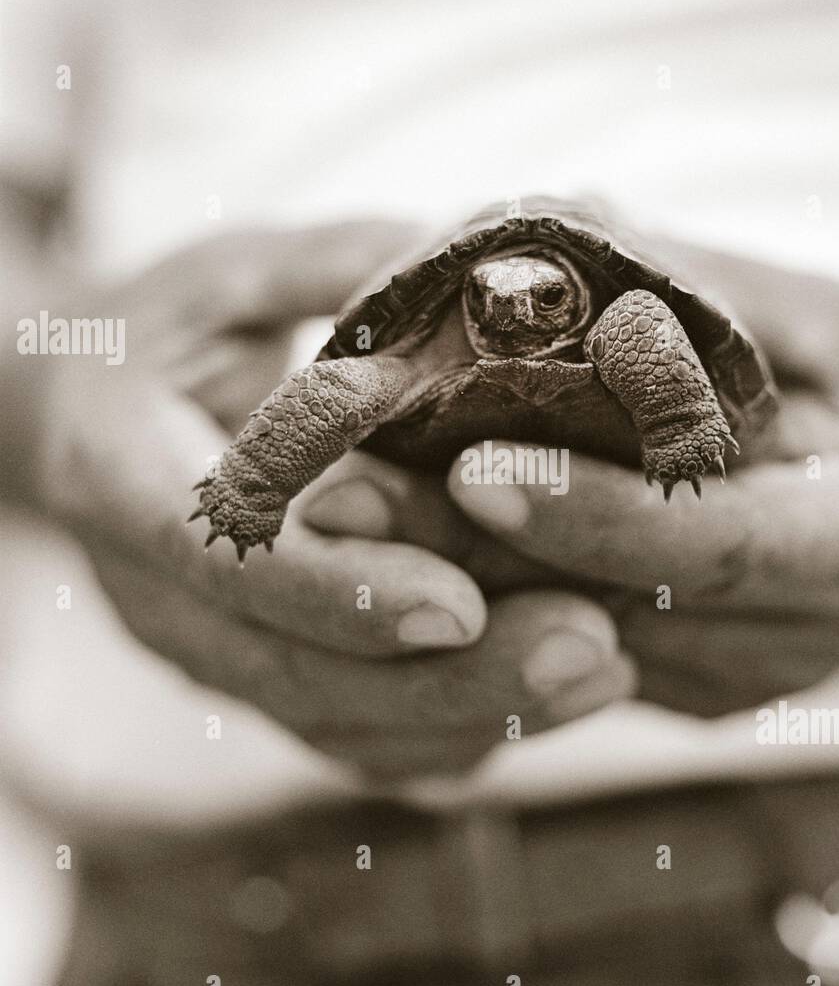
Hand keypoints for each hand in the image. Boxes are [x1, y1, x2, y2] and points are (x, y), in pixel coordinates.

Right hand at [36, 223, 634, 776]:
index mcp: (119, 476)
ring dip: (474, 713)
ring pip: (337, 726)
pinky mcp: (259, 684)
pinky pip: (356, 741)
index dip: (339, 587)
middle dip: (448, 676)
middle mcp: (155, 596)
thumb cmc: (165, 334)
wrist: (84, 426)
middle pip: (297, 674)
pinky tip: (562, 699)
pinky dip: (459, 731)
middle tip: (590, 646)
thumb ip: (334, 265)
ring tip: (606, 671)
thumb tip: (487, 244)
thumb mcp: (224, 276)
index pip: (224, 557)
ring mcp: (207, 656)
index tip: (461, 601)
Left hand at [307, 243, 838, 716]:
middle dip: (466, 555)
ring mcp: (726, 681)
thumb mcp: (831, 323)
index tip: (474, 465)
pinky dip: (474, 593)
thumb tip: (570, 225)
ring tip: (336, 509)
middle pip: (610, 609)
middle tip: (340, 498)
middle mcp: (791, 640)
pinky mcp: (675, 689)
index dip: (595, 512)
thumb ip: (713, 291)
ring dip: (444, 580)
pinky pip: (559, 649)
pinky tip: (387, 540)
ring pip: (563, 644)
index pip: (714, 545)